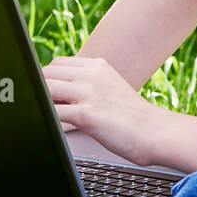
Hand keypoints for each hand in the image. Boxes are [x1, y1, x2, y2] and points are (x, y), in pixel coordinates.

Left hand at [41, 56, 160, 166]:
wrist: (156, 132)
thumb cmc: (134, 118)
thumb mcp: (112, 89)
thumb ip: (89, 86)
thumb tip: (62, 96)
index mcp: (97, 66)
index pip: (57, 63)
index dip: (47, 78)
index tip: (45, 93)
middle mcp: (91, 75)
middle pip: (47, 73)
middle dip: (39, 89)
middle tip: (41, 106)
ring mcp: (88, 92)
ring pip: (45, 88)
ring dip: (40, 102)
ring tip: (41, 115)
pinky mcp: (86, 114)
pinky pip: (52, 112)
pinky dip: (45, 119)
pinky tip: (46, 126)